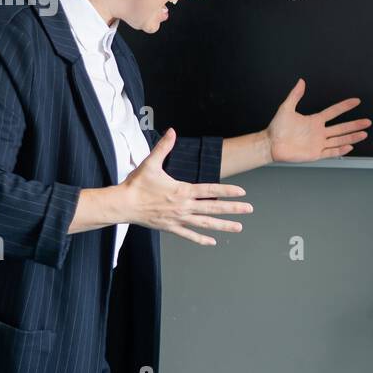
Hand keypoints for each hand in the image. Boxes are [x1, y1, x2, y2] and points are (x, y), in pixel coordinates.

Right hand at [121, 128, 252, 244]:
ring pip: (205, 223)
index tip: (241, 192)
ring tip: (238, 227)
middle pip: (213, 208)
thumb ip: (163, 147)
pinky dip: (201, 239)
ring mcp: (178, 218)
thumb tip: (171, 131)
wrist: (123, 205)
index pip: (209, 190)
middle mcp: (183, 206)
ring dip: (223, 225)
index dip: (227, 191)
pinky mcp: (171, 227)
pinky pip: (189, 235)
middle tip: (248, 209)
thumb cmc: (137, 184)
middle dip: (233, 209)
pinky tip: (212, 242)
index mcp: (182, 190)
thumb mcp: (151, 163)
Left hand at [266, 78, 370, 162]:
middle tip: (367, 122)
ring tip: (364, 133)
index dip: (345, 106)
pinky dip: (340, 150)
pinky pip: (331, 152)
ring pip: (339, 140)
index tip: (356, 101)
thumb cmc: (277, 128)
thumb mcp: (286, 108)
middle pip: (341, 127)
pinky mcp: (315, 154)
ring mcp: (318, 143)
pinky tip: (349, 146)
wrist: (271, 144)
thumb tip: (301, 82)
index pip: (334, 112)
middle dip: (355, 124)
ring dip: (352, 137)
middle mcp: (319, 132)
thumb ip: (295, 95)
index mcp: (315, 121)